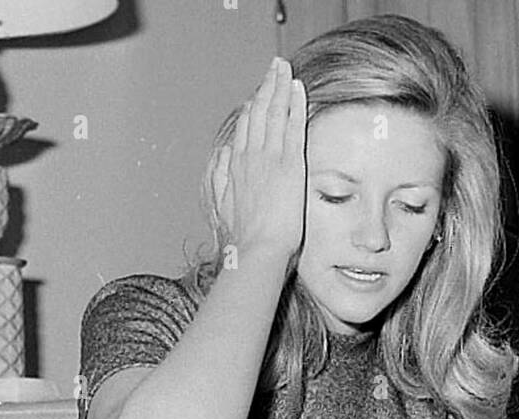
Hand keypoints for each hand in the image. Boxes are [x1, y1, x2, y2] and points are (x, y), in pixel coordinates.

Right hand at [213, 57, 307, 259]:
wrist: (257, 250)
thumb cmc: (244, 238)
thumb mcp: (223, 204)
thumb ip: (221, 176)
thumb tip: (223, 154)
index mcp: (236, 166)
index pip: (246, 127)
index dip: (254, 107)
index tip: (260, 93)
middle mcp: (250, 156)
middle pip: (258, 112)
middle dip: (266, 86)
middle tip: (274, 67)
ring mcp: (269, 158)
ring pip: (273, 112)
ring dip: (279, 86)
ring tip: (284, 68)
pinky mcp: (289, 164)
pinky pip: (292, 126)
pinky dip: (294, 104)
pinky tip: (297, 87)